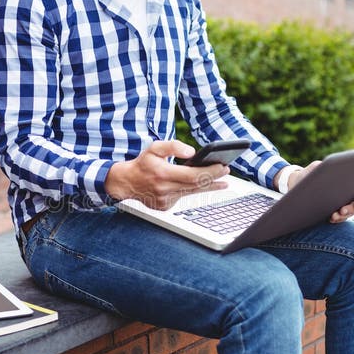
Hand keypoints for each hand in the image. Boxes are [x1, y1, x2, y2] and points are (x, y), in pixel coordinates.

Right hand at [105, 140, 229, 209]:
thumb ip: (173, 146)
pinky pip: (183, 197)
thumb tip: (192, 152)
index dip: (210, 172)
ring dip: (209, 187)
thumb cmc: (143, 163)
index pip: (193, 176)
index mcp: (163, 174)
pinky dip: (191, 190)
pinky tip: (200, 185)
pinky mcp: (165, 206)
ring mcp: (165, 200)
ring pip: (192, 193)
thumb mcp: (155, 148)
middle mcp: (165, 189)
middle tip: (226, 171)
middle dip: (214, 178)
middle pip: (196, 185)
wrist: (126, 182)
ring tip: (223, 182)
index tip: (223, 167)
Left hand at [287, 161, 353, 221]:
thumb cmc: (310, 172)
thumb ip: (321, 168)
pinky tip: (330, 218)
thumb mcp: (315, 167)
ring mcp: (339, 204)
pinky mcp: (331, 211)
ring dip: (342, 216)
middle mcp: (346, 195)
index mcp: (346, 184)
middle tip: (342, 211)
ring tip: (333, 216)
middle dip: (349, 210)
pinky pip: (337, 218)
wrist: (297, 182)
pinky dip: (335, 219)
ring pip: (346, 214)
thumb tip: (324, 168)